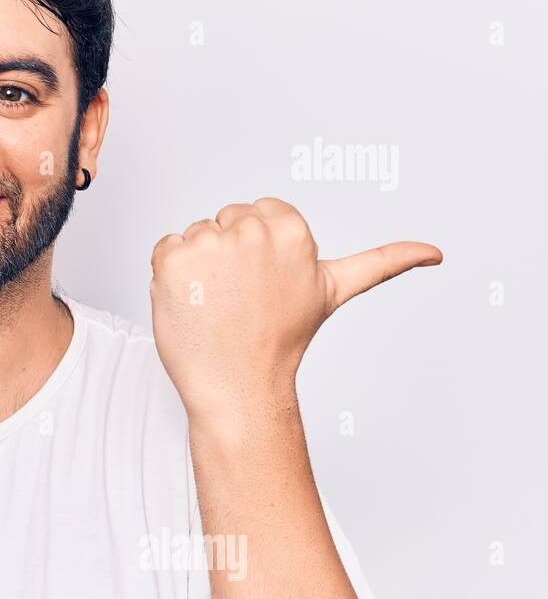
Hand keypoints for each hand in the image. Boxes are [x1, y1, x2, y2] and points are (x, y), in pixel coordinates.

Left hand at [149, 197, 441, 419]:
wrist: (238, 387)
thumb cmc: (280, 342)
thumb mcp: (332, 291)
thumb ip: (382, 262)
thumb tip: (433, 253)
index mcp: (290, 229)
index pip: (258, 211)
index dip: (257, 250)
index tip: (264, 283)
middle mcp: (252, 230)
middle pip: (225, 220)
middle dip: (228, 254)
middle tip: (240, 298)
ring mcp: (209, 244)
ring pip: (195, 235)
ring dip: (199, 267)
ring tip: (218, 303)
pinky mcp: (171, 261)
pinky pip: (164, 248)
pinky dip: (170, 275)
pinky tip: (192, 302)